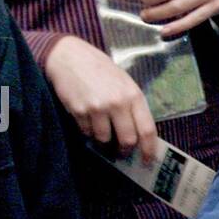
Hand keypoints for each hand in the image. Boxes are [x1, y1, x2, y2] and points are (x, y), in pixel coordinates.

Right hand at [45, 35, 157, 160]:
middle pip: (127, 140)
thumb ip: (132, 106)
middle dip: (124, 150)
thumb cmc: (100, 70)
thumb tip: (139, 136)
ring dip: (103, 141)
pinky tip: (87, 119)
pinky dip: (88, 132)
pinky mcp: (79, 111)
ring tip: (101, 129)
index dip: (149, 149)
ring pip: (105, 140)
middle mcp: (118, 103)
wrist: (70, 57)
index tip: (148, 161)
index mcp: (133, 95)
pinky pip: (87, 133)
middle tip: (121, 152)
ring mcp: (98, 108)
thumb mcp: (124, 83)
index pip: (147, 130)